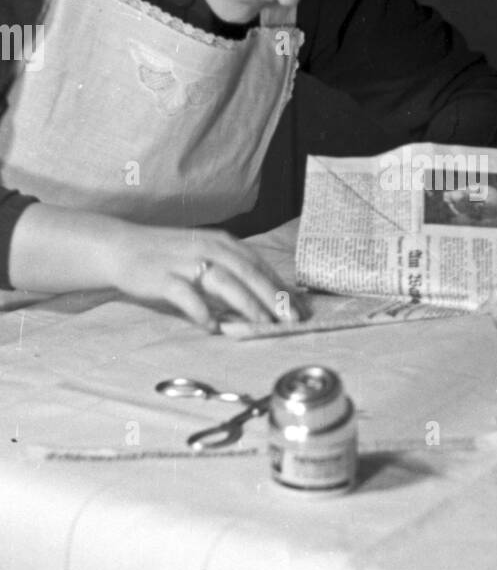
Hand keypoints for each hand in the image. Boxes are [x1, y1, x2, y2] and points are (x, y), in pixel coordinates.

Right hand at [107, 223, 307, 330]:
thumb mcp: (205, 256)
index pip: (260, 265)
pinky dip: (202, 311)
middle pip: (248, 272)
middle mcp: (208, 248)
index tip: (301, 309)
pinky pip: (187, 296)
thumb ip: (232, 274)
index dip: (281, 287)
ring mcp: (186, 261)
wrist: (121, 248)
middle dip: (272, 297)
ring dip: (246, 304)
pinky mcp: (163, 277)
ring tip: (262, 324)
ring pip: (224, 282)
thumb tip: (265, 301)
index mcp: (223, 242)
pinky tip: (213, 327)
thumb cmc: (169, 256)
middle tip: (291, 319)